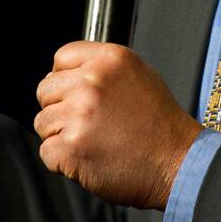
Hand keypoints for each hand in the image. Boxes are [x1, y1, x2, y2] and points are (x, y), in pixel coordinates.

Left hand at [34, 42, 203, 209]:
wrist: (177, 163)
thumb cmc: (162, 126)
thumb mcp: (140, 76)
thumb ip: (103, 69)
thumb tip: (67, 73)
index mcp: (109, 60)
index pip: (62, 58)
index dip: (65, 78)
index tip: (74, 93)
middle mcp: (92, 82)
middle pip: (46, 90)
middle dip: (60, 108)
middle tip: (87, 123)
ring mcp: (79, 115)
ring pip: (43, 122)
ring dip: (61, 135)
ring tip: (93, 141)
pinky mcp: (70, 148)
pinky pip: (47, 152)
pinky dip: (63, 161)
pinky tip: (89, 158)